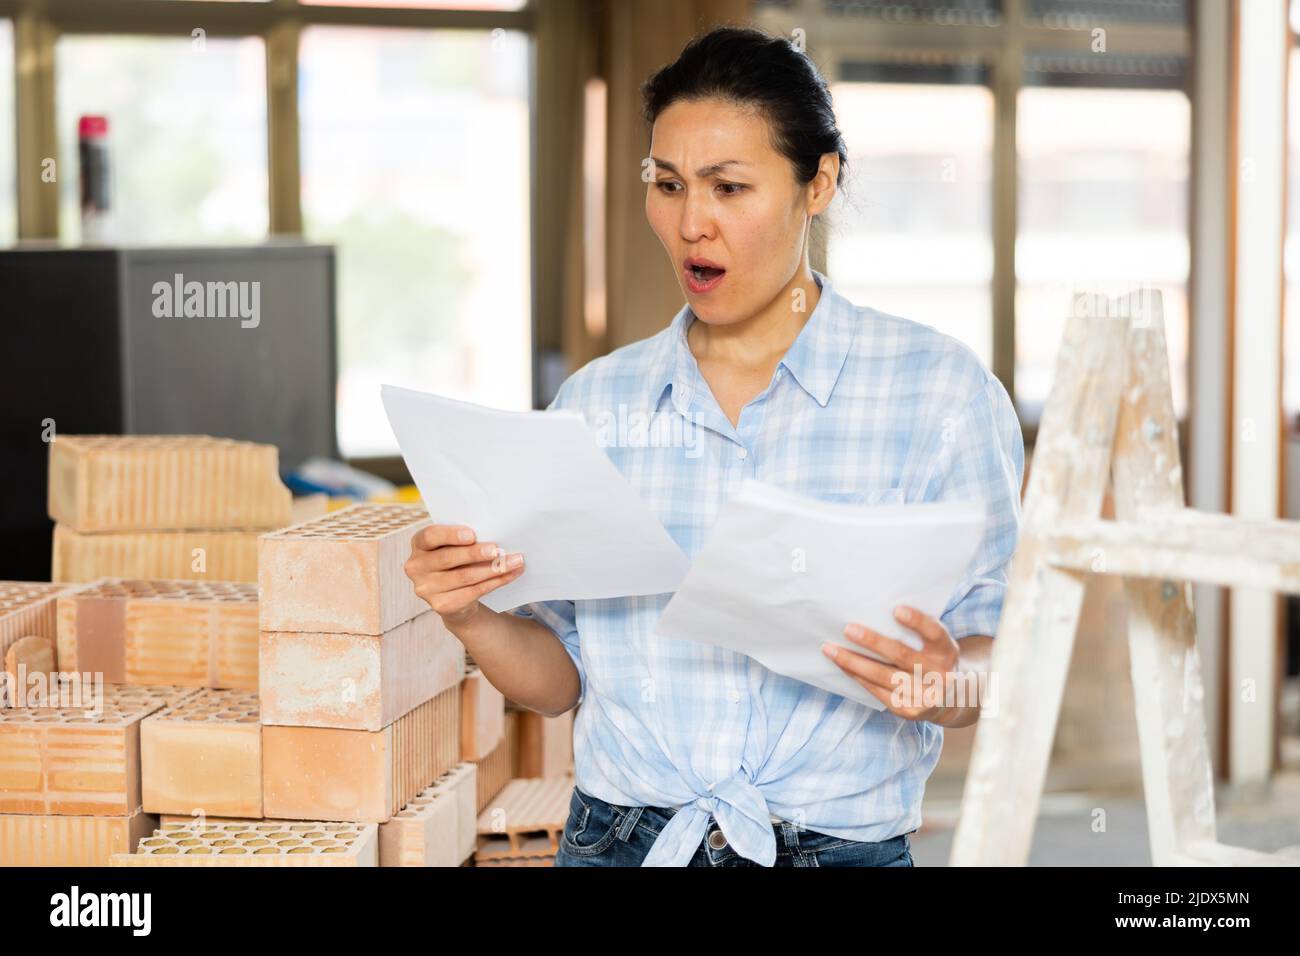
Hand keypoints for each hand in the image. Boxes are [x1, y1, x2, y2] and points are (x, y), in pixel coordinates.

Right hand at [403, 524, 524, 630]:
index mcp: (419, 545)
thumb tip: (494, 535)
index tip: (472, 535)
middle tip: (498, 550)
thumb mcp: (454, 547)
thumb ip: (464, 540)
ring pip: (464, 576)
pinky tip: (511, 574)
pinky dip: (496, 582)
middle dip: (476, 553)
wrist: (454, 597)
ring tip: (515, 561)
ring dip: (493, 568)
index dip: (450, 535)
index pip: (429, 536)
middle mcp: (416, 567)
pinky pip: (473, 592)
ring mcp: (426, 589)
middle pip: (447, 558)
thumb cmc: (457, 562)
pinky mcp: (441, 606)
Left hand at [821, 605, 959, 722]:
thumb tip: (874, 611)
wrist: (953, 701)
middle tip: (848, 629)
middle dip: (873, 642)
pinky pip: (877, 691)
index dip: (917, 621)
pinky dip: (857, 677)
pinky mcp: (909, 711)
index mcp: (947, 651)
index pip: (935, 633)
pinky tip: (842, 665)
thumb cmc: (936, 660)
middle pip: (903, 655)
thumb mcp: (938, 644)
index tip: (896, 610)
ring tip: (830, 649)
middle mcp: (940, 674)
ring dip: (853, 662)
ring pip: (883, 676)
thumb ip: (918, 631)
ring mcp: (925, 696)